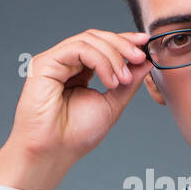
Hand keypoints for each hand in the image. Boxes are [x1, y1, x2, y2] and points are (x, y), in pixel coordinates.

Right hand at [0, 28, 152, 189]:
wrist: (54, 151)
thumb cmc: (76, 134)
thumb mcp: (112, 104)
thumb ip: (127, 82)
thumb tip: (145, 62)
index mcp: (78, 71)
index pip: (101, 45)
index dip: (124, 40)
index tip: (145, 43)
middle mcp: (65, 63)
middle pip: (96, 37)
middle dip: (122, 45)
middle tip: (140, 58)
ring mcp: (54, 61)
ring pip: (88, 40)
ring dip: (113, 56)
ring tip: (124, 79)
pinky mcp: (45, 63)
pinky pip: (78, 49)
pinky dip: (100, 61)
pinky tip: (110, 80)